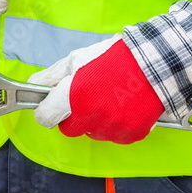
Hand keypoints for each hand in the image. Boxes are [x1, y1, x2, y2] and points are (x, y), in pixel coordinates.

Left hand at [28, 37, 164, 143]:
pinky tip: (124, 106)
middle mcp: (91, 115)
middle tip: (85, 98)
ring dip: (96, 121)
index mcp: (74, 95)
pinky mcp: (131, 134)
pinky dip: (117, 125)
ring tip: (110, 98)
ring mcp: (112, 127)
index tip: (50, 106)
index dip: (46, 110)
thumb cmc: (116, 57)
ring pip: (93, 133)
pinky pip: (115, 136)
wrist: (157, 61)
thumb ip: (52, 76)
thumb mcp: (78, 59)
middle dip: (73, 116)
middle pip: (69, 129)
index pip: (46, 117)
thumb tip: (34, 86)